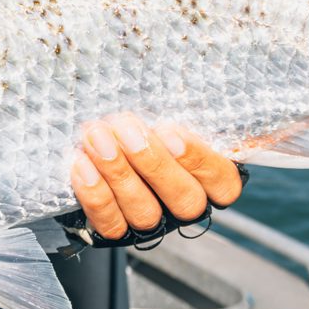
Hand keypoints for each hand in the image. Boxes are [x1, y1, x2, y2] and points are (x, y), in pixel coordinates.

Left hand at [70, 113, 243, 240]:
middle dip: (152, 163)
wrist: (96, 135)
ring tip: (97, 137)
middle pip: (185, 201)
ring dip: (119, 173)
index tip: (170, 131)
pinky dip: (96, 194)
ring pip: (146, 213)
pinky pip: (110, 223)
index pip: (223, 182)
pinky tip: (82, 163)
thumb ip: (192, 105)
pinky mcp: (116, 231)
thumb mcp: (168, 106)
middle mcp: (183, 204)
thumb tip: (226, 77)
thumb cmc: (142, 116)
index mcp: (208, 177)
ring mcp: (151, 221)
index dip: (199, 160)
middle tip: (126, 128)